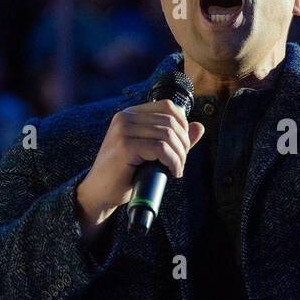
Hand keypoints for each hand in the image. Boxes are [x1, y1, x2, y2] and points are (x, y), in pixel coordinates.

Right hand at [76, 100, 204, 240]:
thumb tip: (199, 126)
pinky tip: (172, 172)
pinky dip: (172, 161)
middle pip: (171, 122)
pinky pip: (161, 148)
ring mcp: (123, 130)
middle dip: (183, 144)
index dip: (183, 125)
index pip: (168, 107)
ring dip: (179, 155)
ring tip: (176, 169)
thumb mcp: (153, 152)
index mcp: (131, 114)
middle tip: (180, 163)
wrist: (100, 192)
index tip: (182, 146)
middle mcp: (125, 117)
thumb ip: (175, 139)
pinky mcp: (125, 146)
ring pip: (168, 135)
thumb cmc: (126, 173)